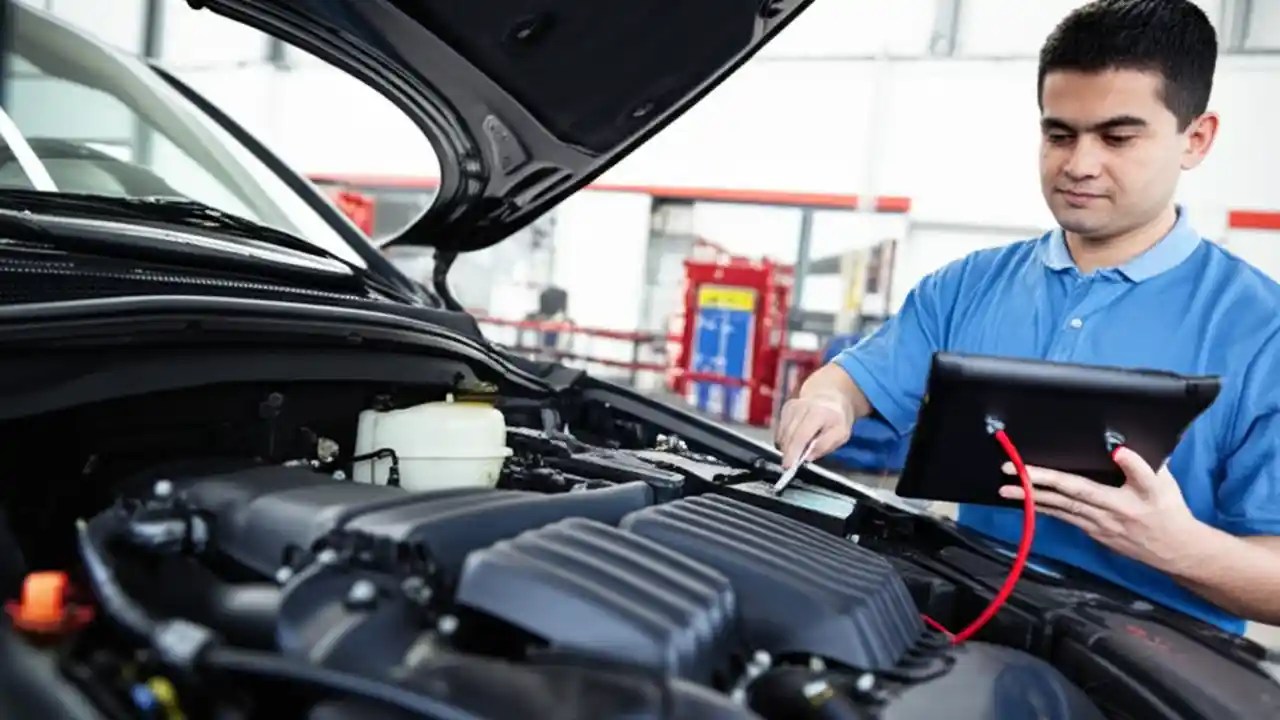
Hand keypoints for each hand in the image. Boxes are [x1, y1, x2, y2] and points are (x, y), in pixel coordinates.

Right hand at [774, 393, 853, 468]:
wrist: (829, 397)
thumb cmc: (836, 419)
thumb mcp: (841, 435)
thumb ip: (825, 446)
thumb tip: (807, 457)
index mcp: (818, 413)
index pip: (801, 435)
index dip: (794, 452)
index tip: (788, 466)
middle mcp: (801, 407)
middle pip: (788, 436)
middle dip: (789, 452)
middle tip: (792, 464)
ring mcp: (790, 407)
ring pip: (782, 434)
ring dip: (787, 447)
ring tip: (798, 451)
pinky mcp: (784, 409)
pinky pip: (779, 430)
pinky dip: (785, 439)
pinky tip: (795, 441)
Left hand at [998, 447, 1201, 572]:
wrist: (1176, 550)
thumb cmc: (1168, 511)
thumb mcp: (1163, 485)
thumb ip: (1142, 466)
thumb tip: (1120, 448)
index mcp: (1120, 502)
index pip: (1081, 487)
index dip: (1053, 478)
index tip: (1032, 468)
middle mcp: (1103, 516)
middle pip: (1062, 498)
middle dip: (1033, 486)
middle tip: (1008, 474)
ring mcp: (1095, 527)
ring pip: (1058, 510)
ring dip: (1031, 500)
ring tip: (1006, 490)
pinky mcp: (1093, 533)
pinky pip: (1065, 519)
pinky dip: (1045, 510)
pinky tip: (1028, 503)